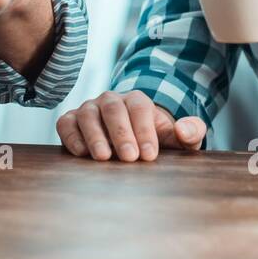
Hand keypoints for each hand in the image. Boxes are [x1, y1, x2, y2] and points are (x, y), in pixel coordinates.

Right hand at [56, 90, 206, 160]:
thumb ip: (191, 132)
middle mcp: (110, 100)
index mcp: (137, 100)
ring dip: (95, 136)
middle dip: (121, 133)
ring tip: (103, 158)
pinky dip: (71, 137)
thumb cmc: (154, 140)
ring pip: (88, 115)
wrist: (129, 141)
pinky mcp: (70, 121)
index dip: (144, 130)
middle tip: (129, 157)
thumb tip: (184, 131)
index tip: (149, 155)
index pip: (139, 108)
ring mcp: (88, 109)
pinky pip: (66, 124)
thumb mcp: (176, 138)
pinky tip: (81, 154)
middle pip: (113, 109)